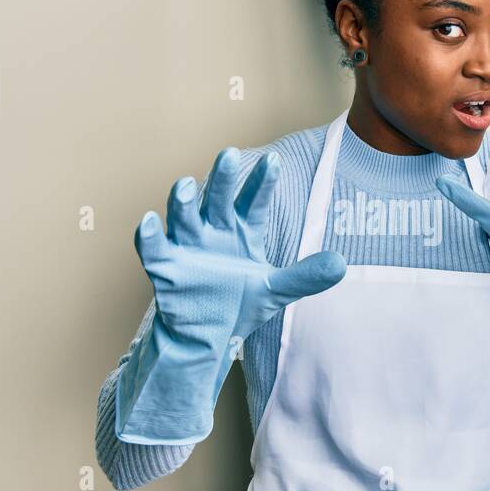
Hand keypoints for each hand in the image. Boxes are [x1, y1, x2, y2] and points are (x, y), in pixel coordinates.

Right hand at [130, 147, 346, 435]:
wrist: (208, 337)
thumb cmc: (240, 304)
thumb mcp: (276, 290)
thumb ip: (305, 276)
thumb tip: (342, 264)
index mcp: (241, 230)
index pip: (253, 200)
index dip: (262, 181)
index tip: (274, 160)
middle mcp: (213, 230)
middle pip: (217, 199)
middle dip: (222, 177)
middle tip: (229, 153)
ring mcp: (187, 247)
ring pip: (184, 217)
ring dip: (184, 202)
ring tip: (186, 185)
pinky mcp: (166, 268)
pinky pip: (154, 249)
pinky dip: (148, 236)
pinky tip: (147, 221)